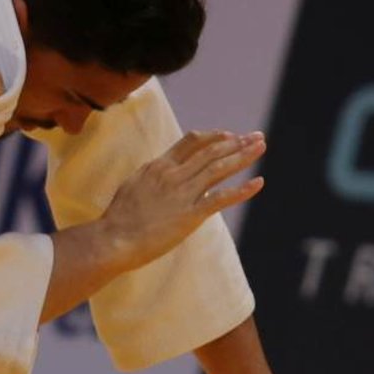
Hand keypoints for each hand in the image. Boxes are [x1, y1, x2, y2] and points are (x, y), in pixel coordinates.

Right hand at [104, 130, 264, 270]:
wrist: (113, 239)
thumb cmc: (118, 218)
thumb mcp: (133, 185)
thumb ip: (151, 175)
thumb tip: (158, 170)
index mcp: (158, 166)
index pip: (191, 142)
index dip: (213, 137)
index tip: (229, 135)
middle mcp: (172, 174)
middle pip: (211, 151)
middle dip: (236, 142)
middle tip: (256, 135)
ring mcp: (182, 193)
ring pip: (219, 168)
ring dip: (243, 156)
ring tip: (260, 147)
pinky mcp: (190, 215)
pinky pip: (221, 198)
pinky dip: (242, 190)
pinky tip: (258, 181)